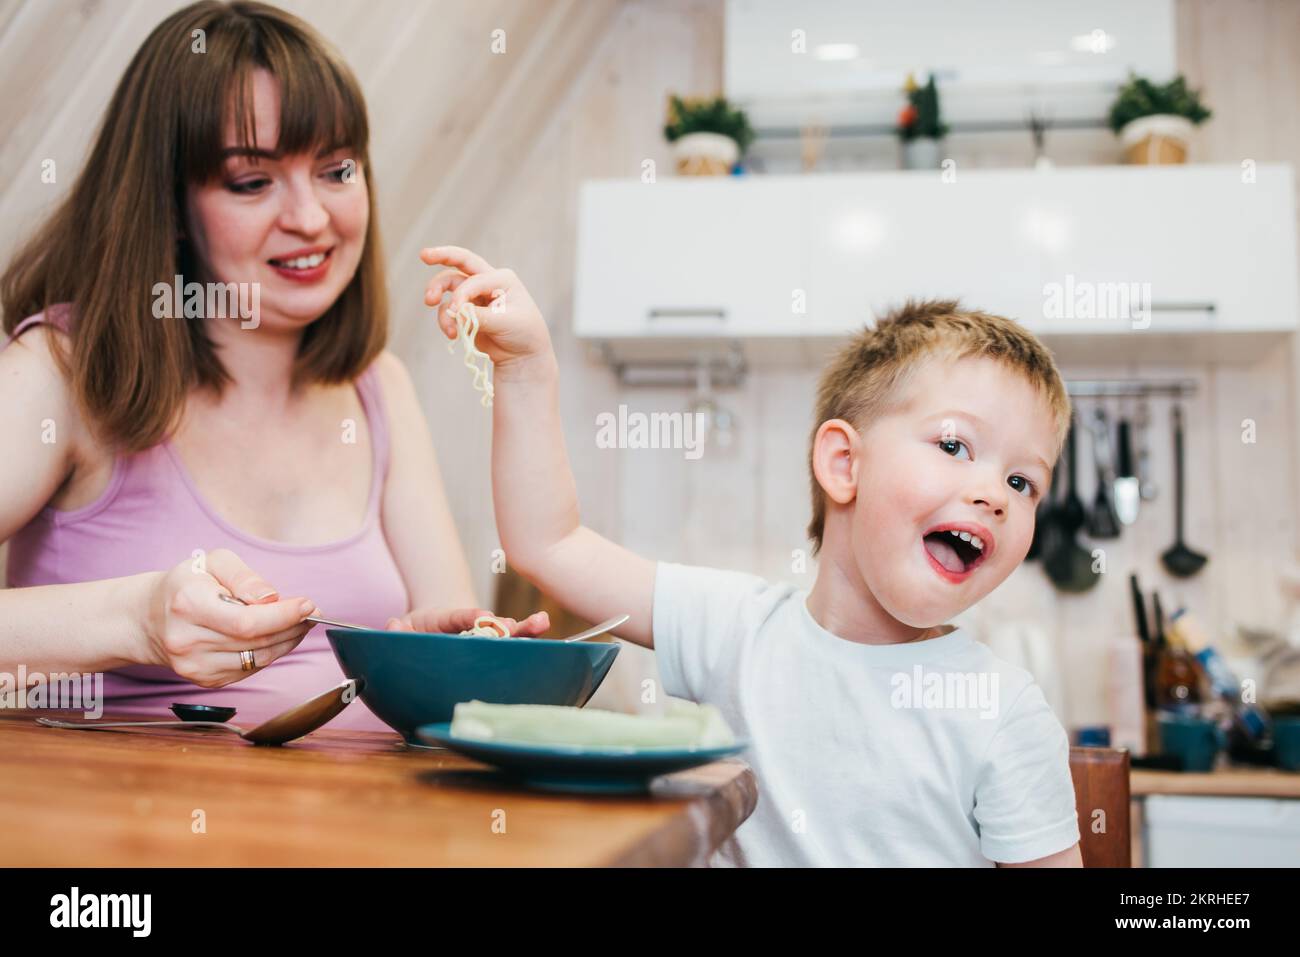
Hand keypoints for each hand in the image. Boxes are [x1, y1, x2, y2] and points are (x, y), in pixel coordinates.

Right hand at [140, 548, 318, 687]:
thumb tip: (271, 598)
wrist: (150, 618)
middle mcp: (188, 640)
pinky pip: (250, 669)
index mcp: (189, 605)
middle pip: (256, 642)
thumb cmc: (187, 584)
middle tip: (311, 612)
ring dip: (287, 641)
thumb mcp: (214, 562)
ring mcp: (194, 666)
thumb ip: (245, 577)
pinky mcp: (204, 680)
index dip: (284, 616)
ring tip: (298, 622)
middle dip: (292, 626)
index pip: (247, 622)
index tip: (308, 605)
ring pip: (258, 659)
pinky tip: (273, 636)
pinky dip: (270, 653)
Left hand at [385, 606, 550, 636]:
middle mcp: (467, 625)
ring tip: (540, 622)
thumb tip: (394, 626)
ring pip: (505, 632)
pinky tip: (541, 629)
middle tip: (511, 626)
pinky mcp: (492, 648)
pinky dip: (526, 639)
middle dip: (500, 625)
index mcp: (442, 619)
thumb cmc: (415, 633)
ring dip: (523, 628)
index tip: (483, 617)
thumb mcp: (401, 630)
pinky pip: (510, 644)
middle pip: (487, 622)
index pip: (456, 617)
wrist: (425, 632)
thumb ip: (397, 631)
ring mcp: (482, 635)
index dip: (468, 616)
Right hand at [418, 245, 553, 371]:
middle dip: (440, 256)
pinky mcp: (465, 311)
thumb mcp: (506, 323)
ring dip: (439, 302)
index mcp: (502, 278)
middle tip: (423, 256)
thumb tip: (456, 313)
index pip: (474, 277)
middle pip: (459, 263)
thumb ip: (479, 316)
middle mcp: (487, 282)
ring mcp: (474, 295)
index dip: (461, 293)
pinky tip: (453, 335)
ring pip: (448, 286)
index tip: (457, 312)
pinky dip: (446, 321)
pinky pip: (447, 310)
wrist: (523, 355)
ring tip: (446, 326)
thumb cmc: (524, 334)